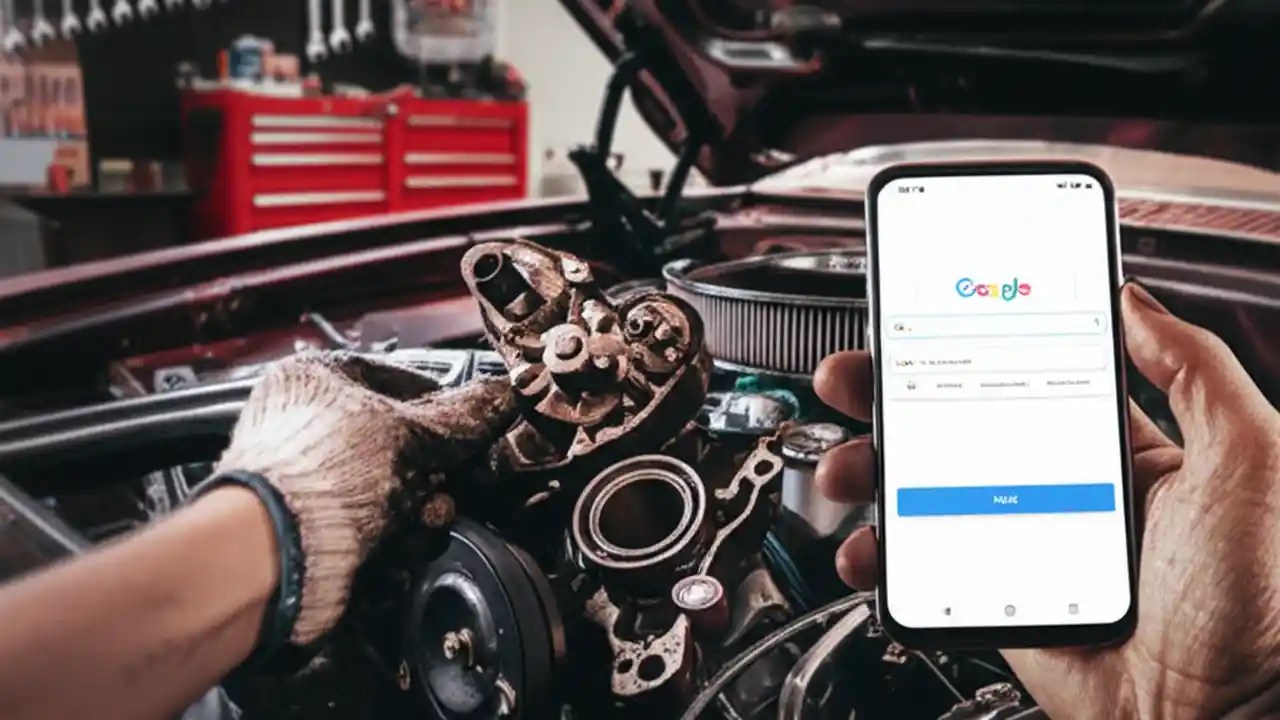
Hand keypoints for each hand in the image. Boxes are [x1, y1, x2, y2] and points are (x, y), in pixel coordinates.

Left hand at [217, 353, 516, 643]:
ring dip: (421, 509)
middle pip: (401, 443)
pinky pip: (376, 528)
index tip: (473, 422)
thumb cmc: (326, 471)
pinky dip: (397, 539)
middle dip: (433, 470)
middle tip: (450, 479)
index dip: (441, 401)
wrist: (275, 555)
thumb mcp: (412, 432)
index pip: (396, 377)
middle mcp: (308, 427)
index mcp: (315, 380)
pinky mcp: (317, 532)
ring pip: (395, 491)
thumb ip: (464, 415)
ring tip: (422, 517)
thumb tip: (503, 395)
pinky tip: (401, 546)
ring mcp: (310, 483)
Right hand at [813, 284, 1279, 718]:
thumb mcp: (1246, 461)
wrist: (1225, 715)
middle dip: (892, 393)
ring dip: (870, 467)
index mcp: (1116, 450)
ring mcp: (1018, 542)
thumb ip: (1196, 372)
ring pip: (923, 492)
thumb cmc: (1263, 601)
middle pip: (954, 425)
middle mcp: (1057, 488)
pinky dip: (879, 555)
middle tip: (856, 373)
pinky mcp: (993, 596)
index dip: (971, 341)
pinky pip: (920, 568)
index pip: (1027, 373)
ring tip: (850, 463)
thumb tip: (1137, 303)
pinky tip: (872, 547)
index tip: (927, 312)